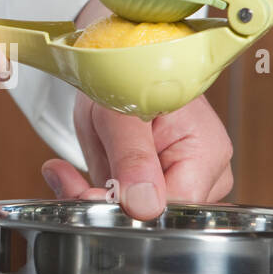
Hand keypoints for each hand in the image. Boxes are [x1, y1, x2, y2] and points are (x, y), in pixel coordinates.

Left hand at [40, 0, 233, 218]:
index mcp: (207, 154)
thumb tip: (144, 205)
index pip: (171, 208)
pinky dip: (96, 196)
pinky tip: (72, 177)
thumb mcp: (120, 110)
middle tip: (65, 179)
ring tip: (65, 174)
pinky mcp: (161, 185)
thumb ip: (132, 157)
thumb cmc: (129, 71)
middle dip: (104, 204)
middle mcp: (207, 174)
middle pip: (155, 217)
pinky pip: (129, 207)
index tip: (86, 192)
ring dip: (95, 200)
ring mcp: (187, 182)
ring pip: (138, 216)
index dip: (126, 210)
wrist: (122, 56)